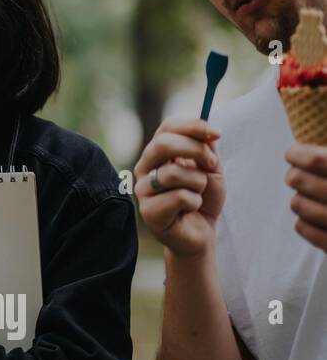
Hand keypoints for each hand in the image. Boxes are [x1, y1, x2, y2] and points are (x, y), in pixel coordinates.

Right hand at [133, 117, 224, 259]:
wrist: (201, 233)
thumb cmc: (202, 199)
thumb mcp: (210, 169)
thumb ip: (207, 149)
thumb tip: (208, 130)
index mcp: (157, 154)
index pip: (167, 128)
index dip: (193, 126)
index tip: (216, 133)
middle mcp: (145, 169)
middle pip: (164, 143)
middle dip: (196, 151)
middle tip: (212, 165)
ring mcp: (143, 190)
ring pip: (175, 172)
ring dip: (199, 183)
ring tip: (198, 194)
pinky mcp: (149, 211)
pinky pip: (180, 197)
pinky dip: (195, 202)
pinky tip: (190, 209)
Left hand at [285, 143, 326, 249]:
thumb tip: (308, 140)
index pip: (314, 159)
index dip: (298, 154)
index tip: (294, 155)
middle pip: (297, 179)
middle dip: (295, 176)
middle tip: (300, 176)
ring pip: (296, 204)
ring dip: (300, 199)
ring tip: (312, 198)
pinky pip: (302, 227)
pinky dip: (305, 222)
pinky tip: (316, 218)